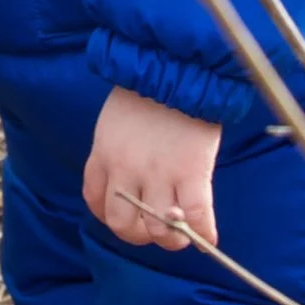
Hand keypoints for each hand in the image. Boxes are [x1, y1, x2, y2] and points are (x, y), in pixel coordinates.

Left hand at [84, 87, 221, 252]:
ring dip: (171, 239)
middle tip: (157, 229)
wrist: (176, 66)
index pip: (96, 203)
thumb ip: (116, 151)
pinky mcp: (191, 172)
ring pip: (159, 230)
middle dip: (141, 235)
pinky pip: (196, 216)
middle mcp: (126, 171)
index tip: (130, 217)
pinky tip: (208, 238)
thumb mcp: (114, 121)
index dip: (113, 217)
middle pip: (124, 226)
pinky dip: (203, 233)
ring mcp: (158, 174)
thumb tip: (131, 182)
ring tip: (183, 233)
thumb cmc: (148, 90)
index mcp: (103, 156)